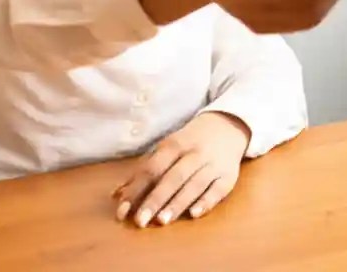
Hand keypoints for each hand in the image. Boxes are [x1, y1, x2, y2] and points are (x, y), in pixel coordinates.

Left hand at [113, 112, 250, 227]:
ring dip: (178, 203)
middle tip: (140, 221)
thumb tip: (116, 194)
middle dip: (155, 200)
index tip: (122, 211)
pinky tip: (195, 213)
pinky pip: (218, 190)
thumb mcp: (166, 149)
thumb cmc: (190, 142)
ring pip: (194, 184)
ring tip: (162, 220)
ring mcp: (213, 164)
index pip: (152, 169)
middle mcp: (194, 153)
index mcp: (174, 145)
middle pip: (172, 178)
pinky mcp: (229, 176)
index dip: (136, 190)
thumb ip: (143, 171)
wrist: (228, 126)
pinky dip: (207, 201)